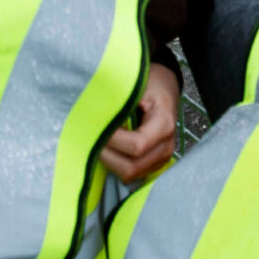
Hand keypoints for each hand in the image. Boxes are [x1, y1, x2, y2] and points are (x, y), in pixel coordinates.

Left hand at [101, 63, 178, 184]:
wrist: (164, 87)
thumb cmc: (150, 83)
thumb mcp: (136, 84)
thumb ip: (118, 101)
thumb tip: (93, 115)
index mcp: (164, 124)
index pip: (136, 145)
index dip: (112, 140)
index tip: (98, 126)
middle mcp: (166, 147)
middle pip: (131, 168)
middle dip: (107, 155)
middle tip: (93, 137)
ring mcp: (161, 159)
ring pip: (129, 175)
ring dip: (110, 161)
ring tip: (101, 141)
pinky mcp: (153, 164)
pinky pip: (131, 175)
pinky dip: (116, 164)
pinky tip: (110, 148)